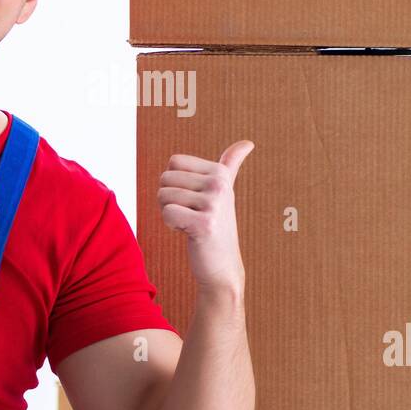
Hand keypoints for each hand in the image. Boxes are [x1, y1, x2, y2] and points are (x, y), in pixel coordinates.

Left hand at [158, 140, 254, 292]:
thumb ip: (231, 165)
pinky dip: (171, 225)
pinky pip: (167, 213)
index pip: (173, 162)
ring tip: (190, 224)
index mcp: (220, 173)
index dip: (175, 183)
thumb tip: (248, 142)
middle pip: (165, 178)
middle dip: (170, 200)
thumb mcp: (225, 191)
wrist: (222, 267)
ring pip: (163, 195)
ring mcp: (214, 204)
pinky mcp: (204, 223)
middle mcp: (219, 184)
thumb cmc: (216, 227)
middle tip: (191, 215)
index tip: (193, 200)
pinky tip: (189, 233)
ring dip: (170, 214)